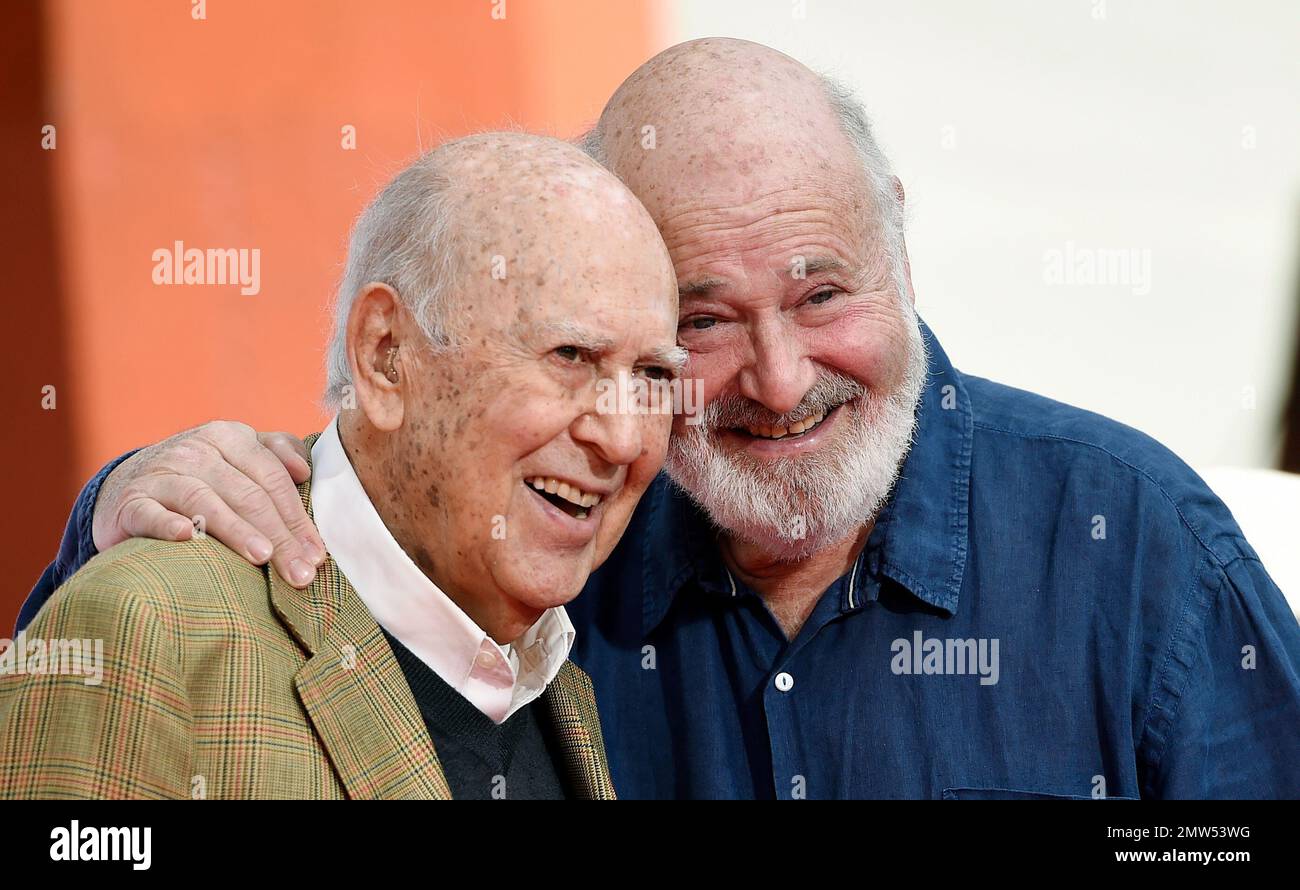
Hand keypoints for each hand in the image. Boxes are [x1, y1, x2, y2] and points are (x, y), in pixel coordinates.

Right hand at [92, 421, 324, 586]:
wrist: (129, 486)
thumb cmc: (201, 476)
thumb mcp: (238, 454)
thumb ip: (277, 453)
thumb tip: (304, 471)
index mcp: (228, 436)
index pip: (272, 478)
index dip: (297, 517)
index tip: (316, 555)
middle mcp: (195, 450)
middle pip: (247, 494)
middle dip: (279, 536)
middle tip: (300, 572)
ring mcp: (161, 473)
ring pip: (206, 501)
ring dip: (237, 531)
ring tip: (263, 558)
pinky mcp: (131, 500)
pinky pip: (151, 513)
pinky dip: (169, 524)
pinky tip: (189, 538)